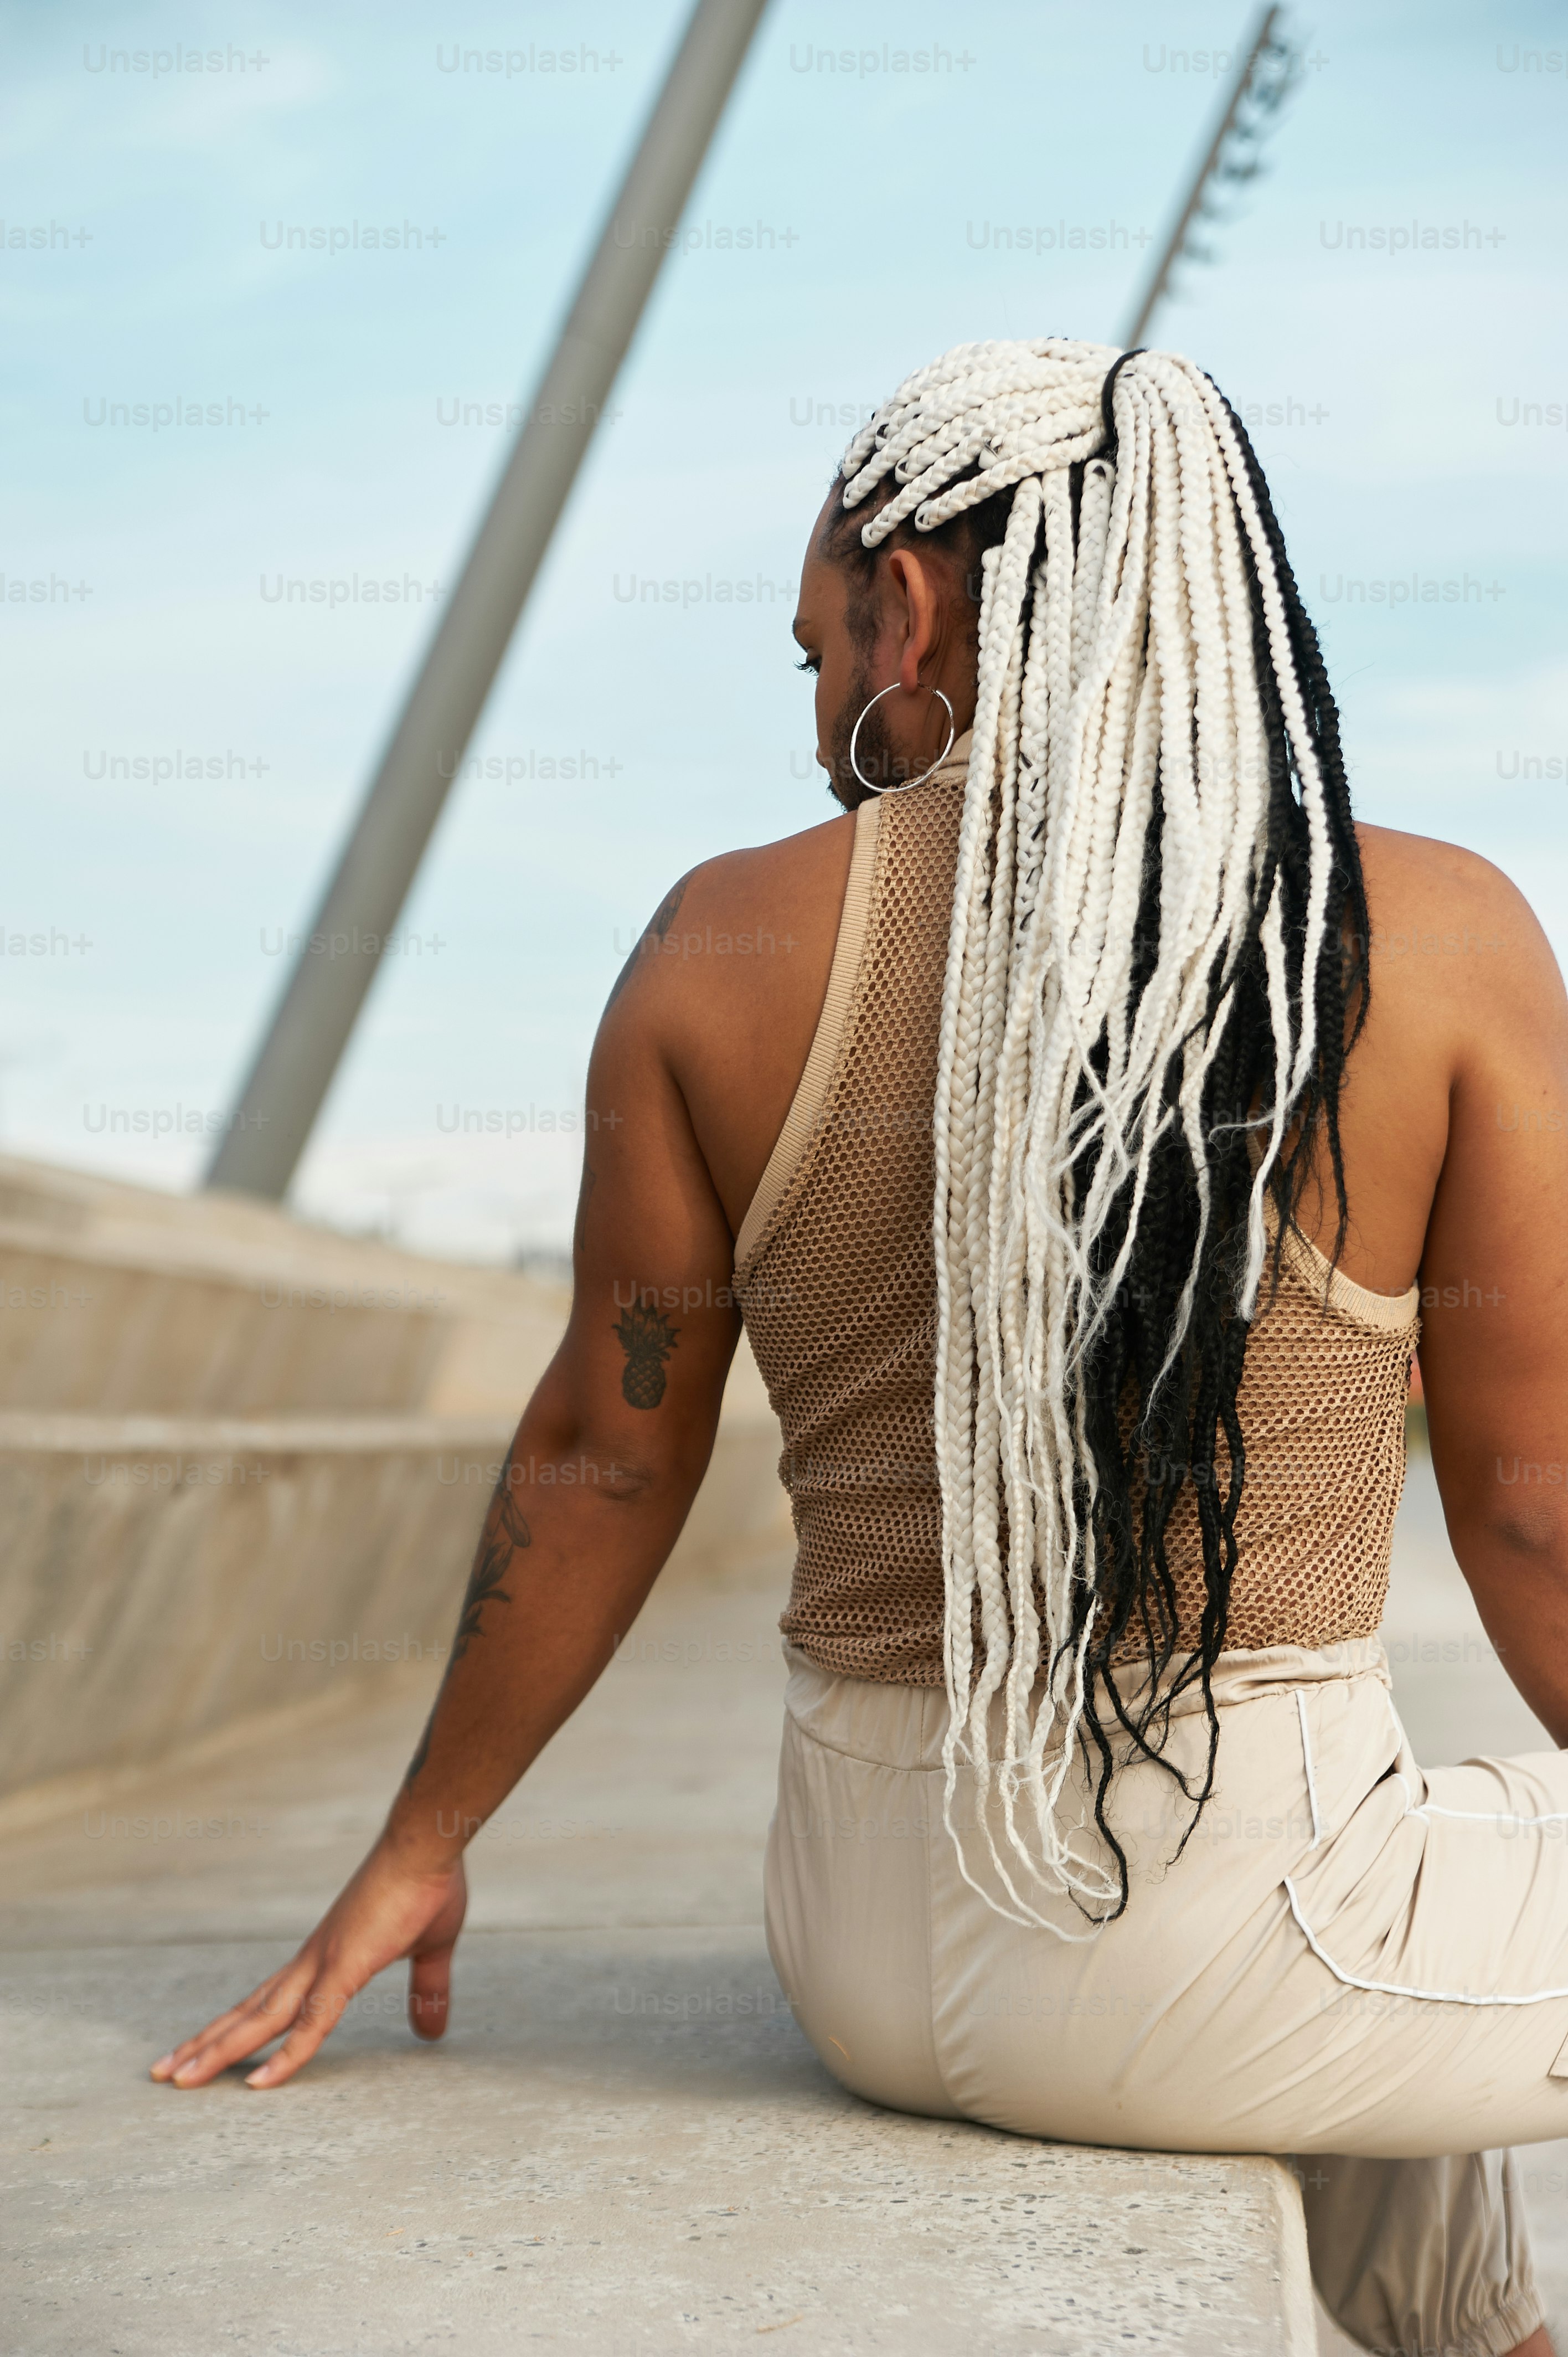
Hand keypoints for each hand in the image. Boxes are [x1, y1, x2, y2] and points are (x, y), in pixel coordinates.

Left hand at [150, 1840, 467, 2089]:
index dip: (237, 2028)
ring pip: (259, 2020)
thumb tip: (432, 2032)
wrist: (425, 1843)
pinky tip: (258, 2082)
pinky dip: (284, 2056)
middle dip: (205, 2045)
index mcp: (326, 1957)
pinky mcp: (344, 1967)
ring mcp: (322, 1963)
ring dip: (217, 2051)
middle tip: (162, 2073)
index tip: (205, 2051)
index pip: (269, 2001)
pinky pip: (311, 2023)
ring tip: (178, 2079)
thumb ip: (426, 1989)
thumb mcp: (429, 1948)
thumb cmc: (427, 1886)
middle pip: (247, 2013)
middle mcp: (311, 1961)